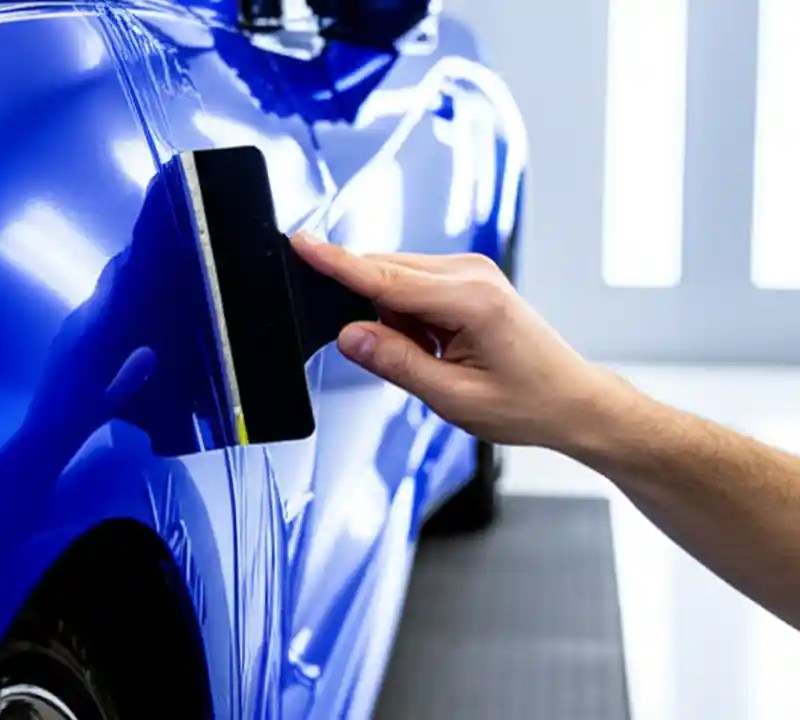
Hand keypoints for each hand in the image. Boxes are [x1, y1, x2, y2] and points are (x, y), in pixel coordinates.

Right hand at [291, 233, 631, 449]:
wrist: (570, 401)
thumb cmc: (526, 403)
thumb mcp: (453, 397)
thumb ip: (396, 363)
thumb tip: (351, 336)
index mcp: (471, 300)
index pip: (385, 278)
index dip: (336, 263)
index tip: (301, 244)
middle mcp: (471, 274)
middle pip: (385, 274)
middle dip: (373, 313)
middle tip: (407, 360)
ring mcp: (470, 272)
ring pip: (396, 281)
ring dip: (394, 319)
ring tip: (434, 359)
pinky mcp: (467, 279)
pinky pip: (412, 287)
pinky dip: (410, 317)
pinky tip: (437, 347)